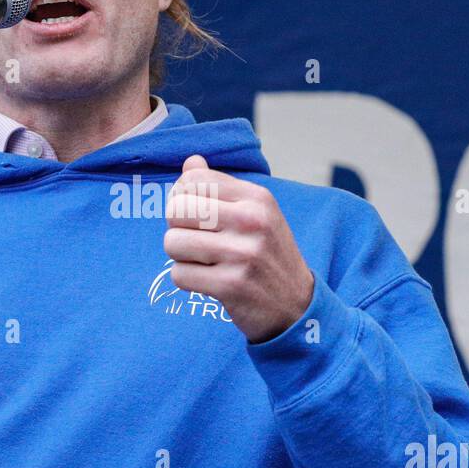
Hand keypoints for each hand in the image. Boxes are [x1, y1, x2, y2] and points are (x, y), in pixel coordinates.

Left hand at [164, 154, 314, 342]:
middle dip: (177, 227)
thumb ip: (220, 187)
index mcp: (257, 198)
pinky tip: (207, 280)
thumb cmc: (269, 255)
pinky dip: (186, 280)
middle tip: (196, 240)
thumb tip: (191, 161)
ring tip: (202, 261)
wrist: (296, 305)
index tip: (195, 215)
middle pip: (176, 210)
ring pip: (172, 243)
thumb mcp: (256, 213)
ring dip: (179, 256)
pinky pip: (178, 274)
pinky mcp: (230, 285)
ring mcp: (242, 254)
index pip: (193, 180)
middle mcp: (251, 221)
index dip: (182, 198)